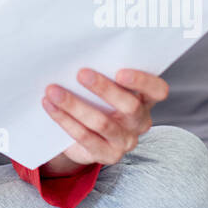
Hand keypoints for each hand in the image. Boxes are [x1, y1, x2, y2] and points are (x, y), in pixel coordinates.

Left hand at [39, 68, 168, 175]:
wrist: (83, 134)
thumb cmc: (96, 99)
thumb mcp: (103, 87)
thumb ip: (101, 72)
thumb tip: (77, 52)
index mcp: (145, 99)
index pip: (157, 90)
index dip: (142, 81)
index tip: (120, 71)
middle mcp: (140, 121)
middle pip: (130, 106)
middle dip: (104, 88)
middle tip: (80, 73)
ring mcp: (125, 141)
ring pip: (102, 123)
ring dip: (75, 104)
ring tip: (54, 90)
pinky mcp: (107, 155)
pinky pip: (85, 137)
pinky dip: (64, 120)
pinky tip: (49, 106)